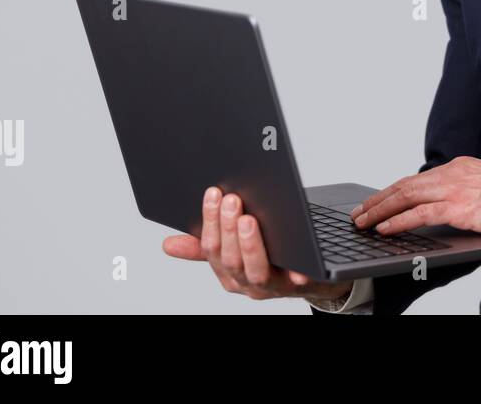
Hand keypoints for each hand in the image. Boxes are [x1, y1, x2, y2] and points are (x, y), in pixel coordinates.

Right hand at [163, 186, 352, 303]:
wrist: (312, 277)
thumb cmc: (269, 256)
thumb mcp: (233, 248)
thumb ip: (203, 248)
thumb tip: (168, 244)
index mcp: (228, 272)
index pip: (211, 249)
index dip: (210, 222)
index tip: (213, 193)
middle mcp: (246, 283)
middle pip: (231, 260)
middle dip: (228, 229)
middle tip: (232, 200)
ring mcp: (272, 287)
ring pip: (256, 272)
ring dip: (250, 245)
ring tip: (249, 220)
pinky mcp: (299, 286)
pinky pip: (297, 280)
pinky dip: (296, 271)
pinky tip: (293, 256)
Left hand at [353, 156, 480, 235]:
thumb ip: (466, 192)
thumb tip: (449, 208)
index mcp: (460, 167)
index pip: (417, 179)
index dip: (392, 192)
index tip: (377, 202)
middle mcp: (453, 174)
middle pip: (404, 185)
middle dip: (378, 200)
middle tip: (359, 213)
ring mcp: (456, 189)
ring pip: (406, 197)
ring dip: (380, 210)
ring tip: (363, 222)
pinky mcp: (461, 207)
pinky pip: (420, 213)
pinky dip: (399, 220)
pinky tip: (385, 228)